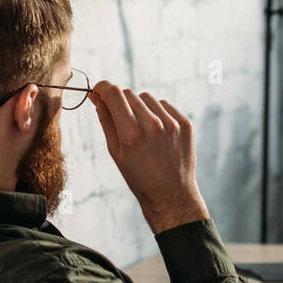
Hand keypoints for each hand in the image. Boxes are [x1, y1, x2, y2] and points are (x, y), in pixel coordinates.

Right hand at [89, 81, 208, 232]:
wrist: (171, 194)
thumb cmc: (139, 176)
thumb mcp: (115, 152)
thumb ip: (105, 120)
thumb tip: (96, 97)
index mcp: (131, 134)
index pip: (113, 93)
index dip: (103, 87)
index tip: (99, 90)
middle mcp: (153, 125)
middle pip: (129, 93)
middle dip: (120, 101)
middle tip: (120, 117)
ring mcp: (172, 124)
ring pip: (147, 98)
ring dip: (139, 107)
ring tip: (141, 129)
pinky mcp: (185, 124)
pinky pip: (164, 106)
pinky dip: (156, 113)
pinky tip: (156, 132)